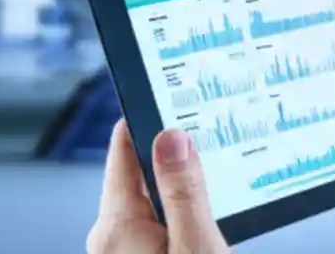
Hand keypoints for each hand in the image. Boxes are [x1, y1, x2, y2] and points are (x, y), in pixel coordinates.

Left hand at [87, 119, 230, 253]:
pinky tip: (211, 216)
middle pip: (143, 176)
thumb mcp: (195, 247)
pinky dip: (183, 214)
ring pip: (156, 201)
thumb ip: (184, 195)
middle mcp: (114, 236)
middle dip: (176, 158)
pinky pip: (161, 225)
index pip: (123, 152)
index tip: (174, 97)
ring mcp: (126, 249)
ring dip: (184, 190)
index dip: (149, 121)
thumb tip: (172, 139)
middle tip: (214, 138)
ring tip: (221, 177)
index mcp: (117, 226)